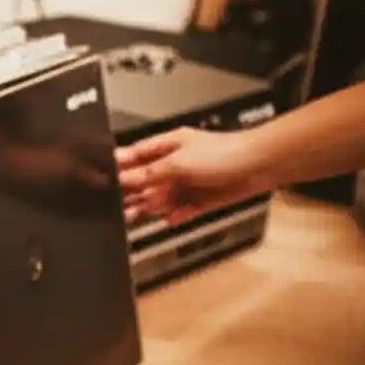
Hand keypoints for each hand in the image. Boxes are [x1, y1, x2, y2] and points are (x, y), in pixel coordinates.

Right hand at [116, 127, 270, 224]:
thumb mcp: (177, 163)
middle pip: (145, 181)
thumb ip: (148, 174)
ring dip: (150, 207)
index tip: (105, 180)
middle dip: (132, 193)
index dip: (119, 168)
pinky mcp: (199, 199)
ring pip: (160, 198)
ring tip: (136, 217)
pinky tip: (171, 218)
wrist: (259, 166)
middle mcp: (175, 164)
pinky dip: (175, 215)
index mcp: (166, 146)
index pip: (134, 156)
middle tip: (118, 207)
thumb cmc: (225, 153)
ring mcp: (187, 182)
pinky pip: (181, 210)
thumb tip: (123, 179)